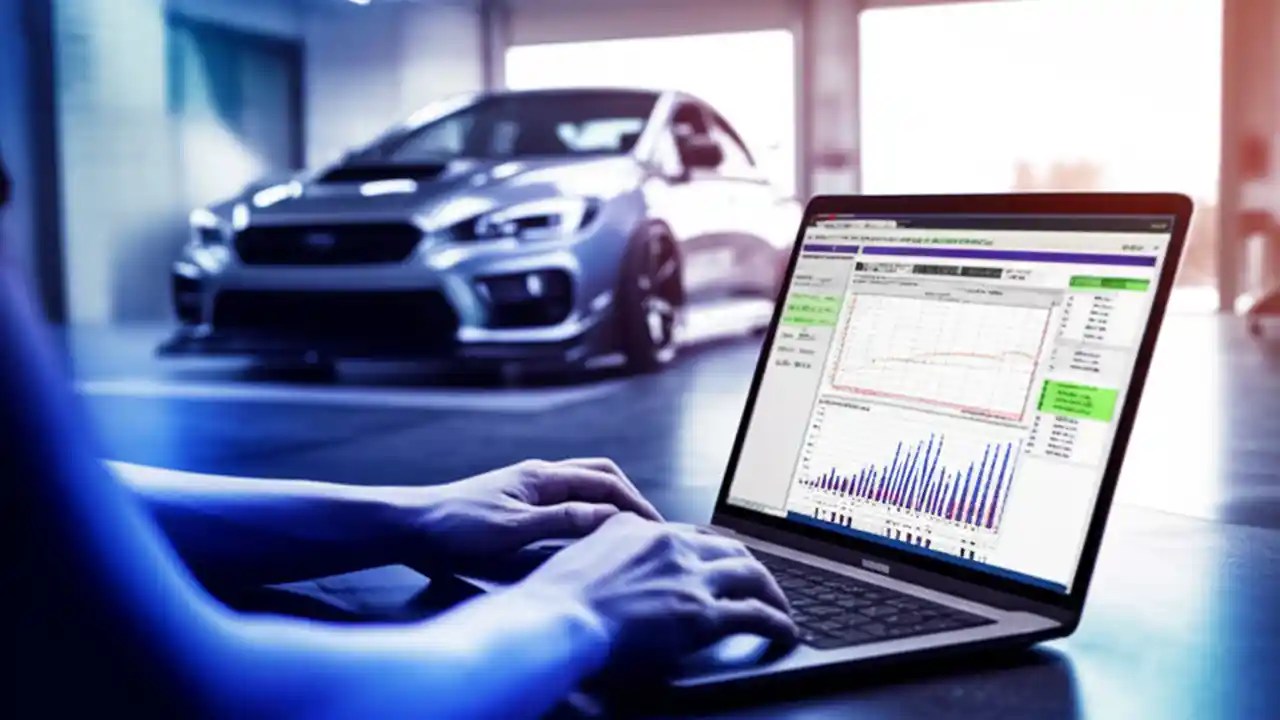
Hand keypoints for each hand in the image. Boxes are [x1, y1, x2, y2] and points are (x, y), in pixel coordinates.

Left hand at [402, 458, 662, 576]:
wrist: (412, 527)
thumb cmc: (457, 528)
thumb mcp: (514, 529)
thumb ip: (563, 521)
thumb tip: (611, 517)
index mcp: (543, 477)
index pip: (606, 482)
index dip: (636, 504)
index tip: (658, 529)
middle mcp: (540, 475)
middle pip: (600, 476)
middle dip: (630, 498)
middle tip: (653, 528)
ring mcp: (529, 487)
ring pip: (584, 486)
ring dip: (611, 503)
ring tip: (630, 532)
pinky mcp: (518, 503)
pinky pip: (568, 500)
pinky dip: (590, 511)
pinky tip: (590, 535)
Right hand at [516, 513, 795, 671]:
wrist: (558, 620)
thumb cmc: (555, 599)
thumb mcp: (578, 553)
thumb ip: (604, 548)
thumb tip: (613, 560)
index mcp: (640, 528)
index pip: (689, 535)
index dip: (711, 551)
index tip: (719, 562)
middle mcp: (670, 544)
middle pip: (727, 547)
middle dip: (749, 565)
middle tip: (759, 581)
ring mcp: (689, 577)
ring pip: (750, 574)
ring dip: (771, 591)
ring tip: (780, 606)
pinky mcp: (701, 613)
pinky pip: (754, 614)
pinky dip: (776, 622)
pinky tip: (783, 631)